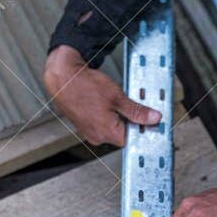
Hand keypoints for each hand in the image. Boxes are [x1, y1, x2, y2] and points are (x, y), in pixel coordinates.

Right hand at [43, 45, 160, 146]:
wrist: (62, 78)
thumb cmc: (84, 86)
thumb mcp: (117, 97)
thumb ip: (137, 111)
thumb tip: (153, 118)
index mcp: (108, 133)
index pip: (134, 138)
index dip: (143, 127)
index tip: (151, 118)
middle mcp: (98, 137)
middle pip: (124, 133)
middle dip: (132, 119)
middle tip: (135, 103)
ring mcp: (90, 132)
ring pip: (114, 127)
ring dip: (120, 115)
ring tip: (117, 99)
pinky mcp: (85, 126)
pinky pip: (103, 123)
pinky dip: (109, 114)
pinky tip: (108, 101)